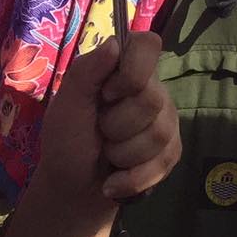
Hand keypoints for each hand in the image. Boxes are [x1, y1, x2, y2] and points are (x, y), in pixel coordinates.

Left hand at [26, 33, 181, 219]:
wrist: (73, 192)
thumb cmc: (66, 143)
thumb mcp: (66, 108)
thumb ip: (85, 74)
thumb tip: (114, 44)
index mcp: (122, 70)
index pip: (147, 45)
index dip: (133, 71)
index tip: (108, 93)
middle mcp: (149, 89)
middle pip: (152, 99)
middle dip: (117, 126)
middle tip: (99, 133)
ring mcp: (164, 119)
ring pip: (159, 133)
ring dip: (122, 154)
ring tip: (106, 156)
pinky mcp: (171, 150)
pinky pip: (164, 161)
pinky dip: (133, 178)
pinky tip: (115, 180)